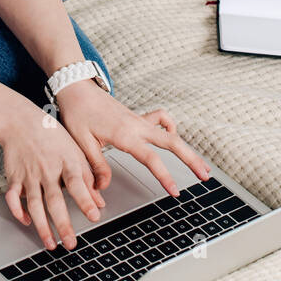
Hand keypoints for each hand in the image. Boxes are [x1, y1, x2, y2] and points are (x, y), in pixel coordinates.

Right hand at [0, 99, 106, 252]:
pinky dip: (18, 212)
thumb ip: (88, 176)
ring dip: (43, 227)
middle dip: (63, 224)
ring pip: (35, 205)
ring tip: (52, 244)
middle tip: (71, 243)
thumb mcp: (75, 150)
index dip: (86, 200)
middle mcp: (47, 170)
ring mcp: (29, 175)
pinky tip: (27, 222)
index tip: (94, 216)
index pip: (77, 183)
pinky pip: (14, 198)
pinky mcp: (14, 177)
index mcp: (65, 161)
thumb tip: (100, 201)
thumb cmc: (51, 135)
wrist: (20, 121)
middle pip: (55, 200)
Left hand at [54, 81, 209, 196]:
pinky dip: (170, 127)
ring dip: (186, 147)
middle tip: (205, 176)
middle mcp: (137, 126)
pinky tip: (171, 136)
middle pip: (173, 142)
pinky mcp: (137, 117)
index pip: (151, 159)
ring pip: (170, 133)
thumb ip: (96, 166)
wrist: (76, 88)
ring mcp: (139, 120)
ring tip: (198, 163)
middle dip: (191, 159)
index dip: (165, 176)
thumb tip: (103, 187)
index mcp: (124, 135)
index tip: (175, 191)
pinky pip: (161, 119)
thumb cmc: (77, 113)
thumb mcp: (81, 143)